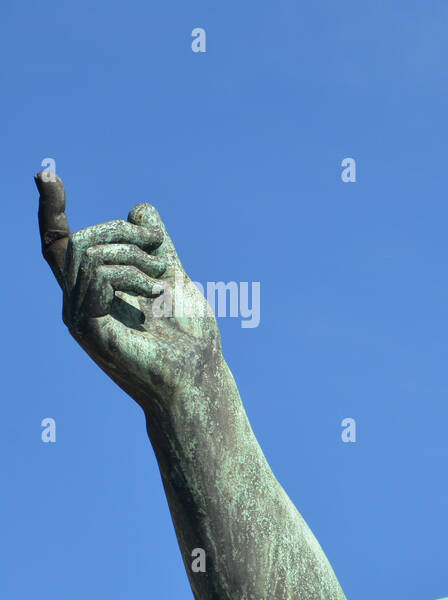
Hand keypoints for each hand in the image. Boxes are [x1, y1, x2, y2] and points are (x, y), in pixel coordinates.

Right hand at [36, 173, 222, 412]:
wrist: (198, 375)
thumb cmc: (188, 337)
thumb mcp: (173, 278)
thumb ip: (156, 247)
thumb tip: (141, 209)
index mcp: (92, 288)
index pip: (59, 243)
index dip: (51, 209)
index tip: (46, 173)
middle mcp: (77, 301)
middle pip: (79, 241)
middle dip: (122, 233)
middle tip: (159, 247)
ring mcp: (79, 317)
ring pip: (90, 256)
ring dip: (134, 256)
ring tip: (162, 278)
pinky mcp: (89, 329)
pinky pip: (95, 279)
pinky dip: (128, 275)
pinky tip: (155, 291)